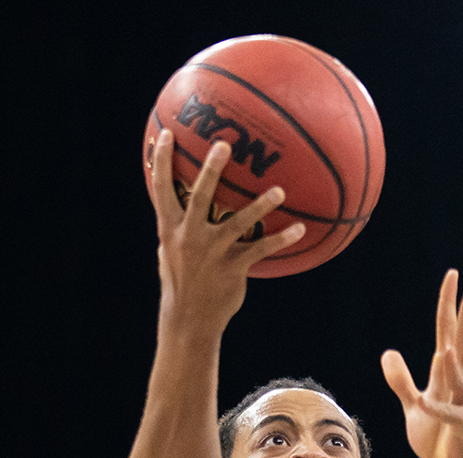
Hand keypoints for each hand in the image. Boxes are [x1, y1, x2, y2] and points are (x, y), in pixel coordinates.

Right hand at [148, 131, 306, 335]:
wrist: (189, 319)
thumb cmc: (181, 279)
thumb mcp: (168, 250)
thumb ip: (175, 224)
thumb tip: (180, 197)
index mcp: (170, 229)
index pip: (162, 189)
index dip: (163, 161)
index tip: (168, 133)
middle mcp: (189, 236)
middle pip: (201, 196)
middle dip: (211, 169)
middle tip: (225, 144)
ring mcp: (212, 252)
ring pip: (238, 222)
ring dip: (260, 205)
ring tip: (279, 190)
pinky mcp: (233, 267)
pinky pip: (261, 248)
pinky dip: (281, 238)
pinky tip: (299, 229)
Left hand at [381, 270, 462, 457]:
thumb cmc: (439, 438)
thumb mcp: (415, 406)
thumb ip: (402, 381)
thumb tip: (388, 353)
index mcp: (449, 377)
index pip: (450, 333)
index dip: (450, 307)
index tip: (454, 278)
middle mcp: (462, 386)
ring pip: (461, 380)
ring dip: (454, 366)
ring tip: (448, 347)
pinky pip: (449, 418)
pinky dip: (438, 410)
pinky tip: (425, 403)